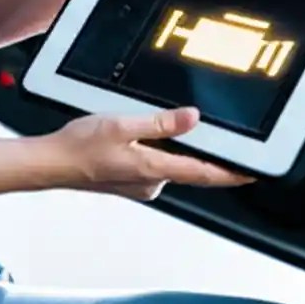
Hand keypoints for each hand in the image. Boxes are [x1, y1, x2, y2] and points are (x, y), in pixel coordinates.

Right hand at [44, 107, 255, 200]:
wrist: (51, 163)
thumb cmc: (80, 147)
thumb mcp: (123, 123)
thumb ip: (161, 122)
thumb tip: (192, 118)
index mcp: (154, 169)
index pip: (204, 173)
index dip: (232, 173)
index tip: (253, 172)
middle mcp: (151, 182)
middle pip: (190, 167)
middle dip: (201, 150)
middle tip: (209, 128)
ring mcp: (141, 184)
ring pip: (171, 164)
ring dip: (176, 148)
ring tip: (166, 123)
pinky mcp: (130, 181)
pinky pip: (155, 165)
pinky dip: (158, 151)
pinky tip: (142, 135)